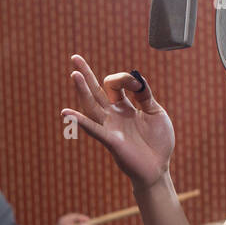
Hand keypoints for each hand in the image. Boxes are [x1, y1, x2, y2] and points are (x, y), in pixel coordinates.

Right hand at [62, 54, 175, 189]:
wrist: (159, 167)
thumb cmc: (158, 142)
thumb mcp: (156, 112)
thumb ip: (145, 96)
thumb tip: (136, 78)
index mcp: (124, 108)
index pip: (115, 85)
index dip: (125, 78)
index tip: (137, 84)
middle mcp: (113, 116)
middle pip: (95, 91)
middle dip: (86, 74)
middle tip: (74, 57)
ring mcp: (110, 127)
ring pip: (92, 106)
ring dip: (82, 90)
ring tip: (74, 74)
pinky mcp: (111, 141)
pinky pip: (94, 129)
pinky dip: (80, 121)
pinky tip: (67, 113)